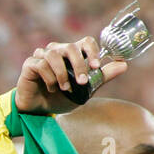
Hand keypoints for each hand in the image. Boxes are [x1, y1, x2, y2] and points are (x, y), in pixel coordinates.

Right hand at [13, 38, 127, 114]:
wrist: (38, 111)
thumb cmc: (59, 98)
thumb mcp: (84, 90)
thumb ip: (101, 77)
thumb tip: (124, 65)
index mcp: (71, 53)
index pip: (85, 42)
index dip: (92, 51)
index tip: (96, 67)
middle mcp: (57, 51)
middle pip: (71, 47)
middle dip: (79, 65)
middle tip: (81, 82)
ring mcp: (42, 56)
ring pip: (54, 55)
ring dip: (62, 74)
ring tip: (64, 88)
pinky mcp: (29, 65)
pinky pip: (41, 65)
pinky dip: (49, 78)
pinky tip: (51, 88)